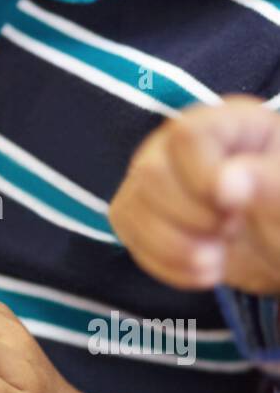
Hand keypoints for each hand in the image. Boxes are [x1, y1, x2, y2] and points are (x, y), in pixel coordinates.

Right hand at [109, 96, 279, 293]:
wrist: (279, 244)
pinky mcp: (140, 209)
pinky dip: (164, 262)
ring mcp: (154, 174)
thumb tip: (226, 183)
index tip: (235, 208)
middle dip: (193, 217)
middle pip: (151, 172)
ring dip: (176, 246)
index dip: (203, 177)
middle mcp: (179, 141)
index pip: (187, 136)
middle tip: (233, 228)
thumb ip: (269, 181)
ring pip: (131, 205)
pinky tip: (202, 269)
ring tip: (218, 256)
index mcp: (227, 123)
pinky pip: (127, 231)